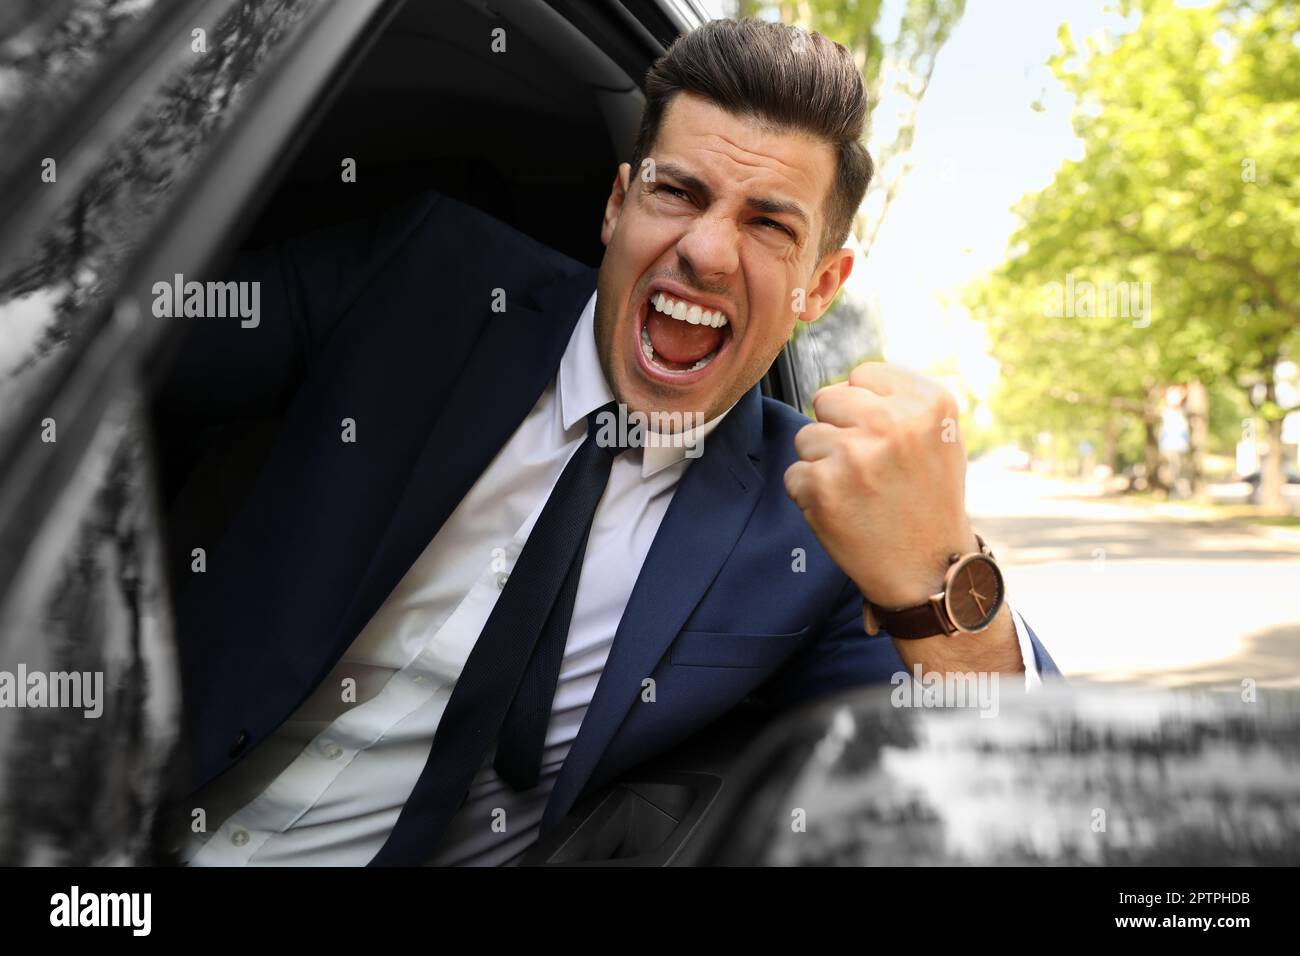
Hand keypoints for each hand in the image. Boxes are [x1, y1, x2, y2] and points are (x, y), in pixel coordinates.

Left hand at [783, 362, 975, 608]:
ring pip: (806, 437)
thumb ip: (898, 400)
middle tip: (866, 468)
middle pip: (827, 399)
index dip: (864, 407)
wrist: (930, 570)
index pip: (862, 374)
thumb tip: (847, 382)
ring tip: (858, 492)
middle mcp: (892, 423)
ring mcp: (854, 455)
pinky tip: (844, 513)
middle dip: (838, 430)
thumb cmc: (929, 498)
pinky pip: (794, 474)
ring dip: (822, 464)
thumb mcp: (939, 436)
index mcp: (928, 403)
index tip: (881, 438)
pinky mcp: (822, 487)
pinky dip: (810, 496)